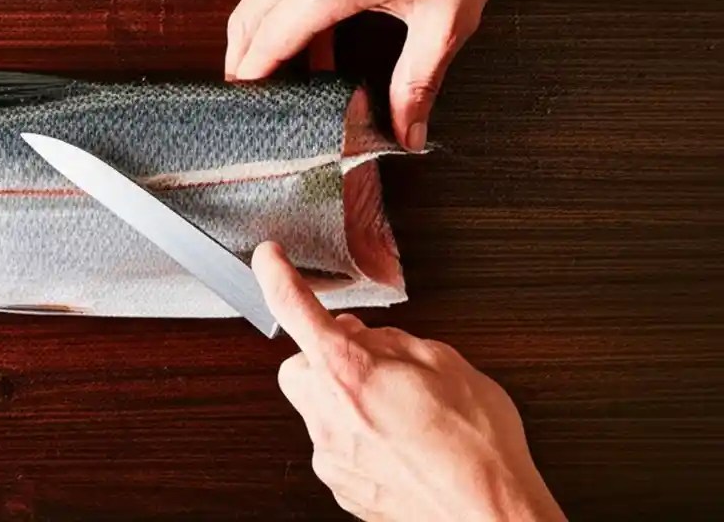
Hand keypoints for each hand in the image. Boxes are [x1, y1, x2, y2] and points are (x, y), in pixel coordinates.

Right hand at [224, 0, 563, 150]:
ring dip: (266, 35)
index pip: (266, 44)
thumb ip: (419, 82)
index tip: (251, 112)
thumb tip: (408, 130)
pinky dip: (284, 6)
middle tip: (256, 99)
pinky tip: (318, 29)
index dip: (253, 83)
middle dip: (243, 64)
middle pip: (245, 21)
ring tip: (293, 71)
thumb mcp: (446, 20)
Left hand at [252, 241, 565, 521]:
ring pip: (319, 409)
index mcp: (348, 371)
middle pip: (300, 367)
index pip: (294, 309)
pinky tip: (402, 444)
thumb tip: (368, 338)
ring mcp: (331, 456)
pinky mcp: (341, 486)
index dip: (275, 276)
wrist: (489, 516)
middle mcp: (328, 415)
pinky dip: (360, 437)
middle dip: (327, 359)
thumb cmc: (477, 447)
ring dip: (349, 401)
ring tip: (404, 415)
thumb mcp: (445, 363)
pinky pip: (337, 446)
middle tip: (374, 364)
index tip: (268, 261)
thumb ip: (393, 342)